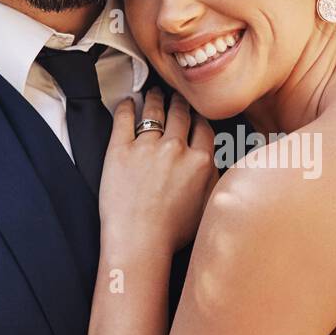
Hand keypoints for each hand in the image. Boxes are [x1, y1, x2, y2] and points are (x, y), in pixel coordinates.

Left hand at [99, 88, 217, 255]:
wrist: (139, 242)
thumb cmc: (172, 233)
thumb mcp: (209, 207)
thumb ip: (215, 180)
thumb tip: (216, 164)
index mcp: (201, 161)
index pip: (203, 128)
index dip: (199, 118)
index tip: (195, 114)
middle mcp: (176, 148)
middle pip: (180, 115)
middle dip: (180, 102)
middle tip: (177, 96)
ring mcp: (146, 147)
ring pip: (154, 111)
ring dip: (155, 98)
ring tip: (154, 92)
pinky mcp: (119, 150)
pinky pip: (123, 119)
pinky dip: (126, 106)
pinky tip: (127, 101)